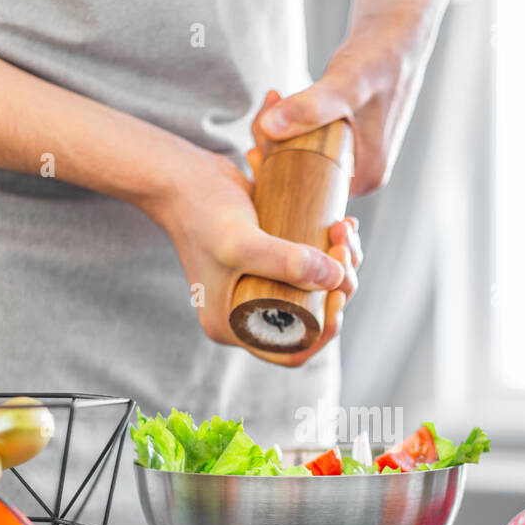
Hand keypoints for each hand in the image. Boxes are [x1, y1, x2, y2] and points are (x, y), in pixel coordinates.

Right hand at [145, 139, 362, 366]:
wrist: (180, 174)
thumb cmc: (201, 210)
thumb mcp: (239, 242)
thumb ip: (283, 261)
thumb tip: (336, 278)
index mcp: (233, 327)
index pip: (292, 350)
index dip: (326, 330)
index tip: (339, 293)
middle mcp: (246, 312)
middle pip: (312, 316)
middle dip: (339, 285)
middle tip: (344, 247)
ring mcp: (258, 285)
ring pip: (316, 289)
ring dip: (342, 263)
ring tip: (343, 228)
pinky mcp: (268, 259)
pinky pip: (309, 266)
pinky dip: (331, 249)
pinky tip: (342, 224)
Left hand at [248, 0, 443, 194]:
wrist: (394, 39)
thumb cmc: (376, 59)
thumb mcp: (344, 84)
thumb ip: (310, 108)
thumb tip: (270, 128)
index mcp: (365, 178)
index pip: (308, 193)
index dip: (275, 175)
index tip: (256, 145)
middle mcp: (361, 177)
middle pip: (304, 178)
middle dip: (273, 153)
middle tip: (261, 118)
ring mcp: (355, 161)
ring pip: (303, 160)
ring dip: (278, 137)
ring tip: (272, 102)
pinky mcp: (347, 145)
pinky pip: (310, 147)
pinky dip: (291, 129)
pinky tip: (279, 105)